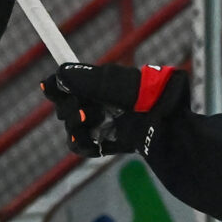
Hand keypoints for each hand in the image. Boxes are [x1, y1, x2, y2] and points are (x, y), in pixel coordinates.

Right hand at [42, 62, 188, 157]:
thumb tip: (59, 74)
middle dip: (69, 108)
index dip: (57, 85)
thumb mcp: (119, 84)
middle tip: (85, 111)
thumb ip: (88, 80)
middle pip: (66, 105)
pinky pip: (81, 147)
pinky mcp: (107, 144)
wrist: (171, 133)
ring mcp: (103, 124)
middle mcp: (101, 101)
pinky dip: (84, 145)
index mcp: (104, 82)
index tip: (50, 88)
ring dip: (77, 126)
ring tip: (96, 123)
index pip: (70, 82)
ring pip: (71, 127)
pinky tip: (95, 142)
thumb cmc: (151, 101)